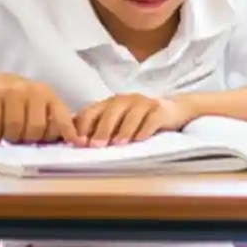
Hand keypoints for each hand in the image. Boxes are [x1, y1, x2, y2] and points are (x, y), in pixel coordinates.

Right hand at [0, 73, 78, 145]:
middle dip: (25, 140)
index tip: (76, 144)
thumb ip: (46, 120)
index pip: (61, 115)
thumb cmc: (5, 103)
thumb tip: (71, 142)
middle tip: (14, 138)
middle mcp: (29, 89)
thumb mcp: (29, 106)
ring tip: (0, 135)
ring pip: (14, 129)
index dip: (68, 131)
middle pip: (36, 129)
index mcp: (44, 93)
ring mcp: (8, 90)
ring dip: (6, 139)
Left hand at [73, 94, 192, 146]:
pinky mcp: (159, 110)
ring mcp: (143, 103)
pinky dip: (144, 129)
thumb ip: (98, 126)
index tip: (79, 143)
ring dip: (123, 130)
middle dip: (102, 129)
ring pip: (131, 115)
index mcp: (110, 103)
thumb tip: (75, 141)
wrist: (172, 110)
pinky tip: (139, 139)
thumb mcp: (117, 120)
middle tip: (96, 146)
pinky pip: (151, 119)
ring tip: (118, 144)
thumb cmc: (139, 119)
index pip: (91, 111)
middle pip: (111, 112)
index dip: (83, 126)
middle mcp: (125, 100)